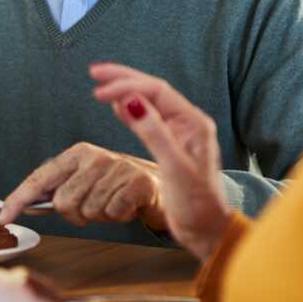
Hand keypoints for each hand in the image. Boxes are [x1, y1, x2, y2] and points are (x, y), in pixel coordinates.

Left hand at [0, 142, 166, 229]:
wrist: (161, 184)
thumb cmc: (117, 186)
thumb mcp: (85, 183)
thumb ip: (57, 191)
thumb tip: (26, 204)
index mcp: (76, 154)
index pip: (39, 179)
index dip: (18, 199)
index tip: (3, 218)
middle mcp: (93, 156)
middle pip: (63, 203)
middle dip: (76, 214)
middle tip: (95, 207)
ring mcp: (116, 166)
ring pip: (88, 211)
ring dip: (100, 216)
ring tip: (113, 203)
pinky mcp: (137, 181)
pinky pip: (112, 213)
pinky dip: (119, 216)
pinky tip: (128, 205)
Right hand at [89, 63, 231, 261]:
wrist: (207, 229)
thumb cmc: (197, 204)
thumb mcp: (175, 168)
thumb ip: (154, 133)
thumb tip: (131, 102)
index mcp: (193, 123)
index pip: (156, 92)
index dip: (127, 86)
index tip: (100, 90)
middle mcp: (187, 123)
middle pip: (152, 90)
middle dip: (123, 79)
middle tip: (95, 72)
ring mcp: (178, 133)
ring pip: (148, 102)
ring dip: (124, 90)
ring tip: (101, 83)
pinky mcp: (169, 145)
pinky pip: (147, 119)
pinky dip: (129, 110)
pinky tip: (116, 106)